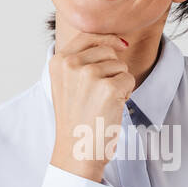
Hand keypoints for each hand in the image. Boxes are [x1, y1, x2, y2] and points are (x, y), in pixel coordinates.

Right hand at [48, 31, 132, 182]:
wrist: (77, 151)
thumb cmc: (75, 120)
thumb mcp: (65, 84)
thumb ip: (79, 60)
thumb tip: (112, 41)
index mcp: (58, 61)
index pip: (87, 35)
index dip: (107, 39)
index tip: (121, 44)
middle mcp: (71, 64)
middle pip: (108, 51)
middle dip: (112, 69)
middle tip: (100, 94)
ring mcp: (90, 75)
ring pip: (120, 66)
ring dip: (119, 83)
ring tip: (103, 103)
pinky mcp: (109, 88)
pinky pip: (129, 79)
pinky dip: (126, 93)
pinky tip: (112, 108)